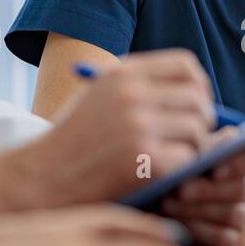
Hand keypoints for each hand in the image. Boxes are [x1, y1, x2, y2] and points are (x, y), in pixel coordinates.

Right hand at [0, 50, 214, 214]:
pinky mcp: (144, 159)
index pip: (186, 66)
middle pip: (198, 99)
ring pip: (198, 130)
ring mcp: (138, 125)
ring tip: (176, 159)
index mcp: (122, 73)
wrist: (41, 179)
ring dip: (195, 148)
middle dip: (202, 121)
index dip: (200, 86)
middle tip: (193, 139)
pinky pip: (189, 159)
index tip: (196, 105)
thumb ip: (142, 89)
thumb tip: (200, 94)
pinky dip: (185, 170)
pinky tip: (168, 177)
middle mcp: (132, 94)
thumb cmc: (74, 142)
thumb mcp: (100, 98)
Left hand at [161, 127, 244, 245]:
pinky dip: (200, 231)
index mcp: (244, 159)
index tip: (214, 170)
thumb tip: (195, 154)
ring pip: (235, 214)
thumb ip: (195, 142)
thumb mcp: (183, 148)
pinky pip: (225, 238)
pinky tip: (177, 224)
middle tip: (182, 189)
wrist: (163, 193)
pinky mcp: (233, 238)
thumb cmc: (176, 163)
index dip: (239, 163)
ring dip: (200, 210)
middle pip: (244, 188)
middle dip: (210, 189)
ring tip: (169, 203)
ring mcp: (244, 214)